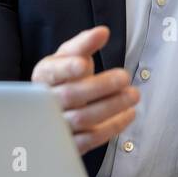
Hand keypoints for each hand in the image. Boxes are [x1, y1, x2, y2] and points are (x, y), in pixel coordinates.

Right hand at [30, 26, 137, 154]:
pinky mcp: (69, 144)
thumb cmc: (64, 78)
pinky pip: (90, 140)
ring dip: (111, 106)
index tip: (84, 64)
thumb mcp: (69, 57)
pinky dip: (112, 127)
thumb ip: (84, 44)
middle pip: (71, 95)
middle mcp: (45, 102)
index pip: (52, 72)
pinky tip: (129, 114)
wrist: (53, 110)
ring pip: (82, 119)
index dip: (67, 69)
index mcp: (43, 76)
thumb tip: (103, 32)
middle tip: (125, 76)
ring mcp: (56, 126)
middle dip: (100, 86)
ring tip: (133, 95)